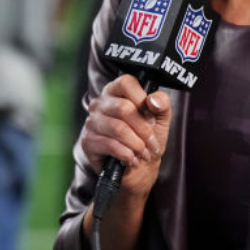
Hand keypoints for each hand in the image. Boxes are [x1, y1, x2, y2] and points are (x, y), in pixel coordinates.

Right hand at [80, 74, 170, 199]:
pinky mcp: (88, 141)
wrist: (140, 167)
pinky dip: (127, 154)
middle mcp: (100, 103)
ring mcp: (92, 122)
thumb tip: (152, 100)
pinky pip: (111, 145)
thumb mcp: (161, 118)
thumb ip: (162, 104)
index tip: (151, 116)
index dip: (142, 99)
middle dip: (143, 129)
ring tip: (144, 152)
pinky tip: (132, 159)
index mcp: (117, 92)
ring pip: (118, 129)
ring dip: (137, 144)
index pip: (126, 82)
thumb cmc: (148, 138)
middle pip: (123, 108)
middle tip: (152, 142)